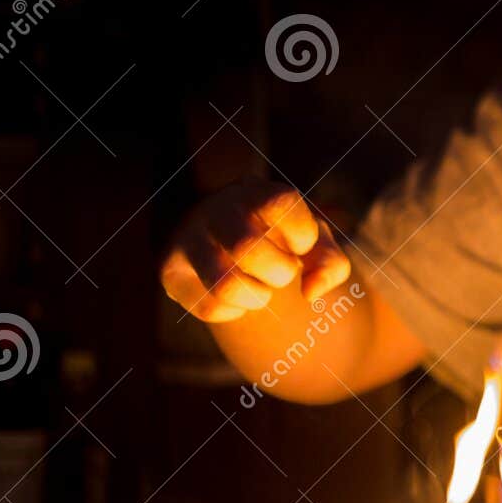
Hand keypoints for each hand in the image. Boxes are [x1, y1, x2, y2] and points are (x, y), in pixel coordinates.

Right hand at [161, 181, 351, 322]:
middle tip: (284, 272)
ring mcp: (187, 237)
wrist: (240, 253)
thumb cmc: (285, 243)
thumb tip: (311, 292)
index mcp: (256, 191)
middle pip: (247, 247)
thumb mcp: (316, 247)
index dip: (302, 232)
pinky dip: (235, 311)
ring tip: (263, 290)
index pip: (282, 203)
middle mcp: (215, 207)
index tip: (301, 244)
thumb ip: (331, 264)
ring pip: (225, 284)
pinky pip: (208, 307)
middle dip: (280, 272)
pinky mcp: (169, 271)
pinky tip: (238, 296)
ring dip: (258, 298)